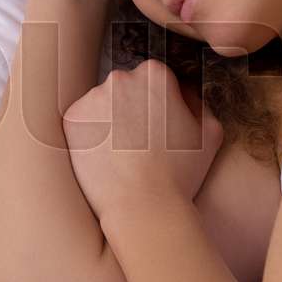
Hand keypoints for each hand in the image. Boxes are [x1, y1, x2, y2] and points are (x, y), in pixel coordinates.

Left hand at [62, 58, 223, 221]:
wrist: (141, 205)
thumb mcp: (210, 133)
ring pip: (103, 105)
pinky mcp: (72, 120)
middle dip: (133, 108)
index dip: (160, 103)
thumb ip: (199, 103)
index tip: (160, 124)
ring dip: (111, 121)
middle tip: (142, 141)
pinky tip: (106, 157)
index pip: (155, 78)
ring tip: (123, 153)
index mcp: (155, 75)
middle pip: (126, 88)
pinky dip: (91, 136)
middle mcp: (120, 79)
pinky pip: (83, 122)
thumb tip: (185, 93)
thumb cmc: (179, 173)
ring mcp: (92, 98)